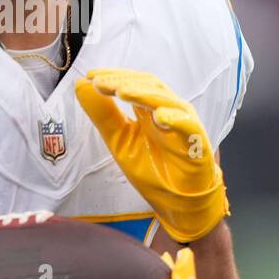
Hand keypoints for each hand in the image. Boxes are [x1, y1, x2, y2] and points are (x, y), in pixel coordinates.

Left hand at [75, 68, 227, 242]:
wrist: (177, 202)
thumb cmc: (153, 169)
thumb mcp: (119, 141)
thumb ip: (102, 115)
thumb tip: (80, 85)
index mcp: (149, 108)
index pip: (132, 83)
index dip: (113, 77)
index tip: (90, 76)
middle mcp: (168, 110)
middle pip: (148, 86)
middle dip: (123, 82)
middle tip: (100, 82)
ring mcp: (184, 125)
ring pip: (166, 102)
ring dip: (143, 95)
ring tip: (121, 92)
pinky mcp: (198, 143)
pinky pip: (188, 127)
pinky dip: (175, 120)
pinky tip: (160, 117)